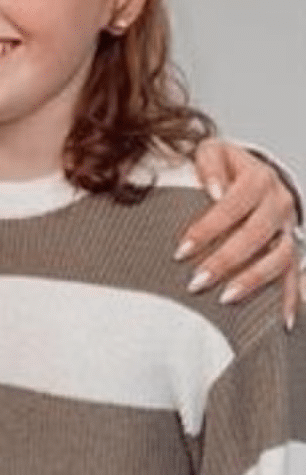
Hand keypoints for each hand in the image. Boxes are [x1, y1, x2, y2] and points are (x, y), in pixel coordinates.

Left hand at [178, 139, 299, 326]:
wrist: (251, 170)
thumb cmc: (222, 164)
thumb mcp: (211, 151)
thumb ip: (208, 165)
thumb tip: (211, 190)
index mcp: (259, 177)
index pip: (232, 205)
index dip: (207, 228)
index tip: (180, 250)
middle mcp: (280, 202)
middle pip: (256, 235)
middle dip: (225, 260)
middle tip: (197, 281)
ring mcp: (289, 227)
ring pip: (280, 258)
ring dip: (253, 281)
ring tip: (225, 299)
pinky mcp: (293, 246)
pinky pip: (296, 275)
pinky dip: (291, 299)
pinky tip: (282, 323)